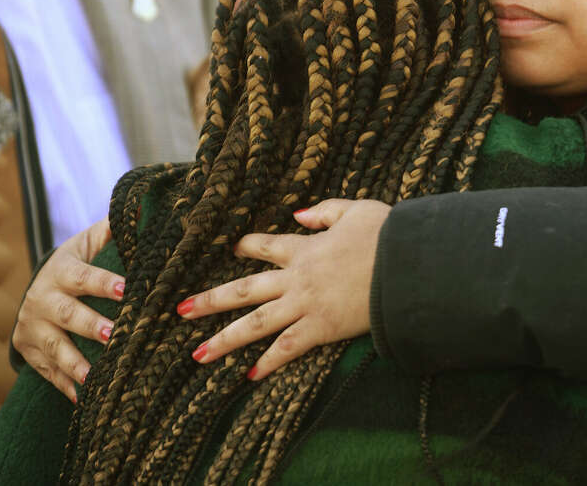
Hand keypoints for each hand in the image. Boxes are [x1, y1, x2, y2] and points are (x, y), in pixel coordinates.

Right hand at [11, 218, 122, 401]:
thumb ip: (112, 229)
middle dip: (89, 326)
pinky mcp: (29, 351)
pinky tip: (84, 399)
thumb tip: (139, 207)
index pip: (83, 276)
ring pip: (54, 348)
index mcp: (60, 270)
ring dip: (74, 363)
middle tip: (113, 335)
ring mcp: (32, 328)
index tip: (126, 289)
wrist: (37, 287)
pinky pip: (47, 372)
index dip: (104, 283)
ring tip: (95, 378)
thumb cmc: (76, 262)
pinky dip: (64, 386)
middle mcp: (42, 299)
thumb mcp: (88, 243)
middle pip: (67, 315)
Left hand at [177, 198, 389, 378]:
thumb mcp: (357, 210)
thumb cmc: (387, 236)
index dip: (246, 247)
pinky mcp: (321, 328)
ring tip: (197, 354)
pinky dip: (269, 362)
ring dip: (225, 338)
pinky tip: (249, 375)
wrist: (405, 264)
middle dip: (211, 300)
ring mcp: (306, 304)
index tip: (232, 249)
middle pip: (244, 289)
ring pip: (256, 323)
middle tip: (180, 310)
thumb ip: (326, 211)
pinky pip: (288, 348)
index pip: (265, 246)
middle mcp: (296, 278)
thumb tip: (299, 214)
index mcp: (304, 247)